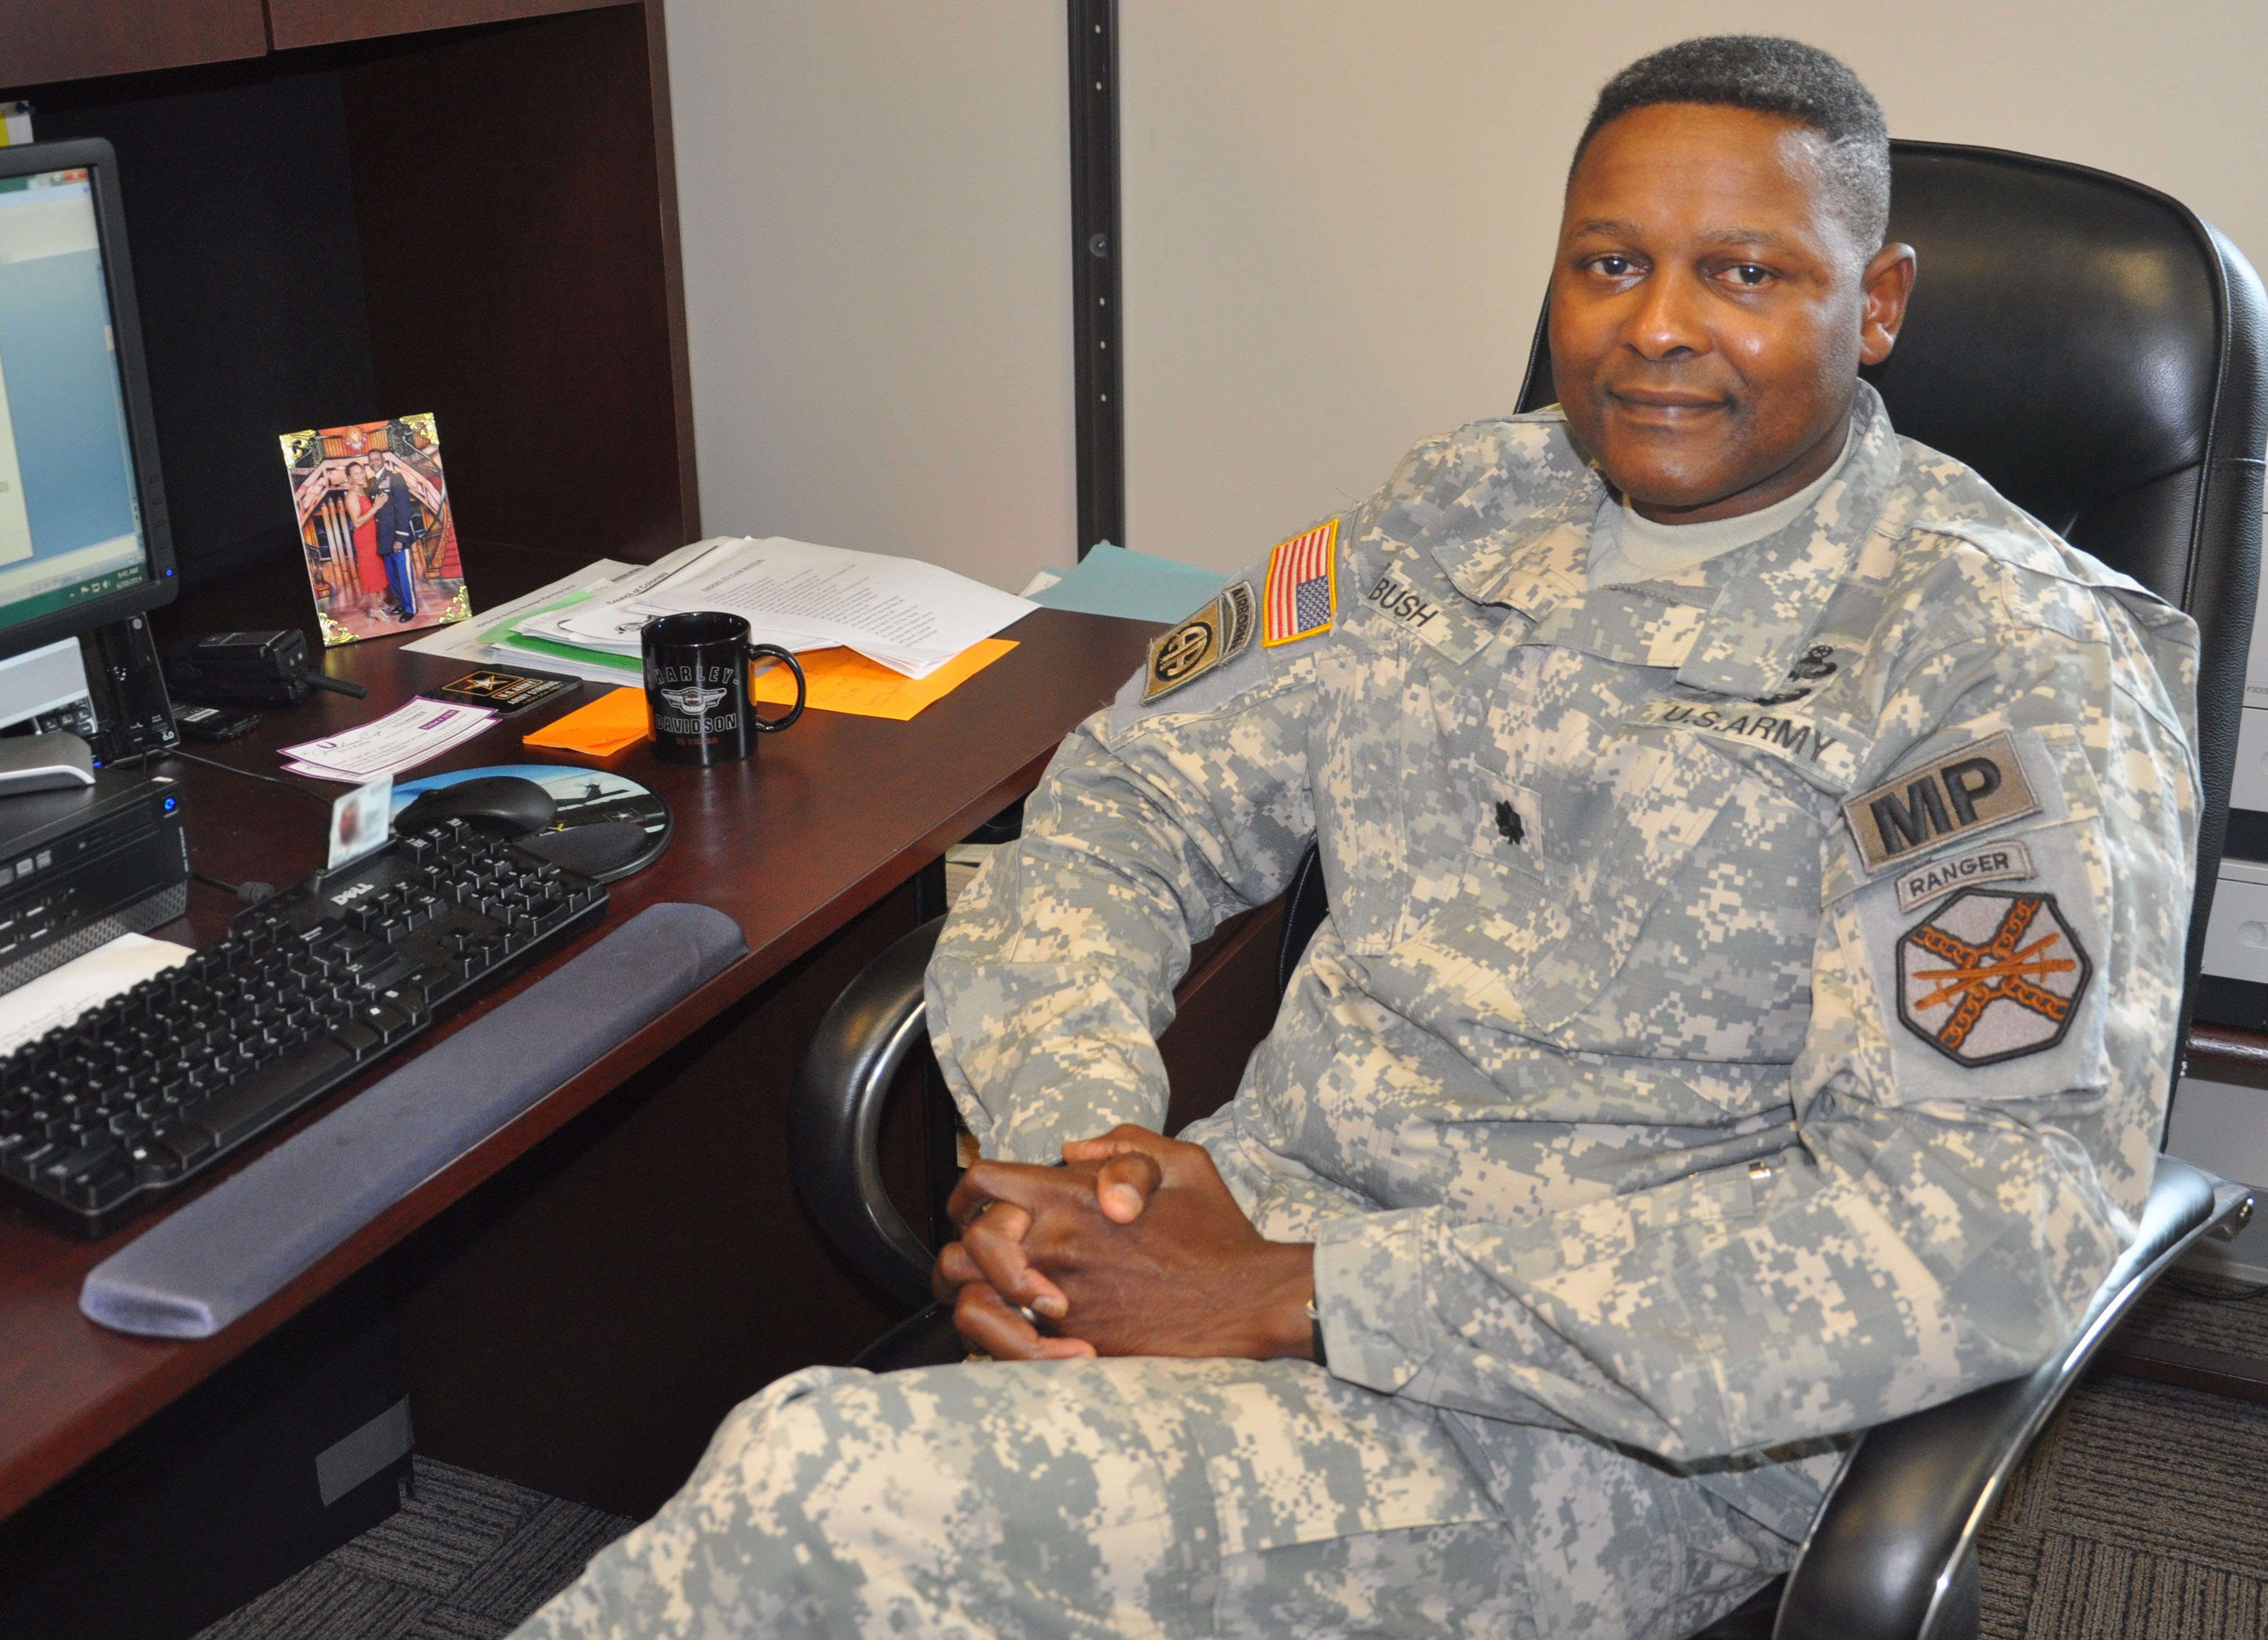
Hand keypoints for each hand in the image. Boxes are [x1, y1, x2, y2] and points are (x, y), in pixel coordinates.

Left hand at [937, 1125, 1314, 1361]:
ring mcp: (1061, 1299)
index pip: (984, 1182)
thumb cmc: (1218, 1232)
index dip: (967, 1191)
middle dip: (964, 1249)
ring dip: (975, 1298)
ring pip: (972, 1302)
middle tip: (985, 1260)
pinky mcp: (1075, 1342)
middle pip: (964, 1243)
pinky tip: (1042, 1337)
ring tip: (998, 1299)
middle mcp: (1056, 1246)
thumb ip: (1123, 1146)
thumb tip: (1072, 1150)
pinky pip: (1011, 1346)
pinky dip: (1011, 1342)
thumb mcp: (1182, 1163)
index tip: (976, 1205)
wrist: (1247, 1301)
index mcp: (1073, 1197)